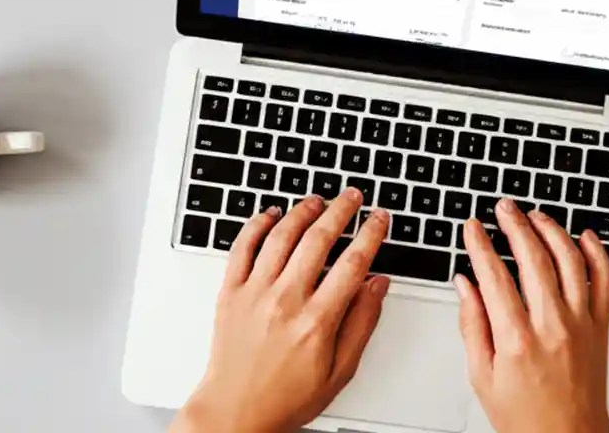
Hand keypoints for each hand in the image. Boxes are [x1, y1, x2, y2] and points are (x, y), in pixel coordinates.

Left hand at [172, 188, 390, 432]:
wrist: (235, 412)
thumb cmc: (286, 398)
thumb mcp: (340, 370)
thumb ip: (362, 323)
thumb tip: (378, 285)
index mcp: (317, 321)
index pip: (352, 262)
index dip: (371, 234)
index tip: (379, 219)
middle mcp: (285, 301)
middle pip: (318, 238)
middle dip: (341, 211)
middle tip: (352, 198)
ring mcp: (254, 293)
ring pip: (281, 235)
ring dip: (303, 211)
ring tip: (318, 200)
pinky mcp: (230, 292)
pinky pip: (242, 247)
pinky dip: (257, 224)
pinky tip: (271, 214)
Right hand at [455, 198, 608, 432]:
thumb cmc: (526, 417)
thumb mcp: (482, 376)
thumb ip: (472, 326)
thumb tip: (465, 286)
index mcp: (517, 340)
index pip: (495, 276)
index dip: (480, 245)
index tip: (472, 227)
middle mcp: (552, 326)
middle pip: (534, 259)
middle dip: (515, 225)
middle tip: (503, 209)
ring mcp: (581, 323)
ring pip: (570, 261)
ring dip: (552, 230)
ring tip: (535, 215)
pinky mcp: (600, 326)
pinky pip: (605, 281)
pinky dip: (597, 253)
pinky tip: (584, 236)